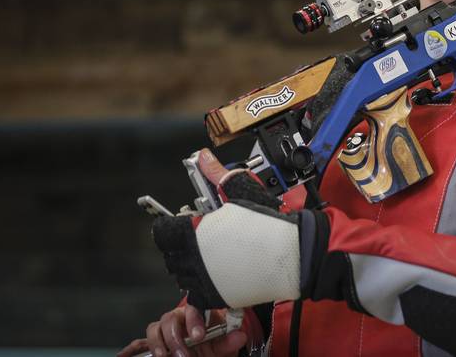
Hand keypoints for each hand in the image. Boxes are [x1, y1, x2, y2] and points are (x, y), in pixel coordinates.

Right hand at [116, 306, 245, 356]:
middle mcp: (177, 318)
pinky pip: (139, 343)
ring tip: (163, 355)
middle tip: (183, 354)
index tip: (199, 336)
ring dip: (158, 343)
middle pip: (169, 320)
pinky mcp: (152, 343)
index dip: (194, 320)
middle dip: (175, 339)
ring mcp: (163, 330)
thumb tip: (240, 335)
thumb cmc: (212, 341)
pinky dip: (131, 350)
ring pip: (154, 329)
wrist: (203, 346)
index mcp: (195, 313)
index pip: (192, 308)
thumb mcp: (222, 344)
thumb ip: (228, 341)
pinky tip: (124, 355)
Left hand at [152, 150, 301, 308]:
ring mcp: (204, 281)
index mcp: (193, 232)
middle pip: (170, 254)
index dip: (169, 226)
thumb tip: (203, 158)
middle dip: (180, 245)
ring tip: (209, 255)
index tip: (179, 223)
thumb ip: (217, 175)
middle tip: (198, 238)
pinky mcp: (217, 297)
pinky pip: (197, 294)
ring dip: (189, 265)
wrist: (294, 253)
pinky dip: (202, 285)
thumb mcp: (241, 191)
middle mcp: (193, 259)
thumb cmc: (269, 224)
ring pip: (182, 275)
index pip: (162, 232)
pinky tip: (217, 272)